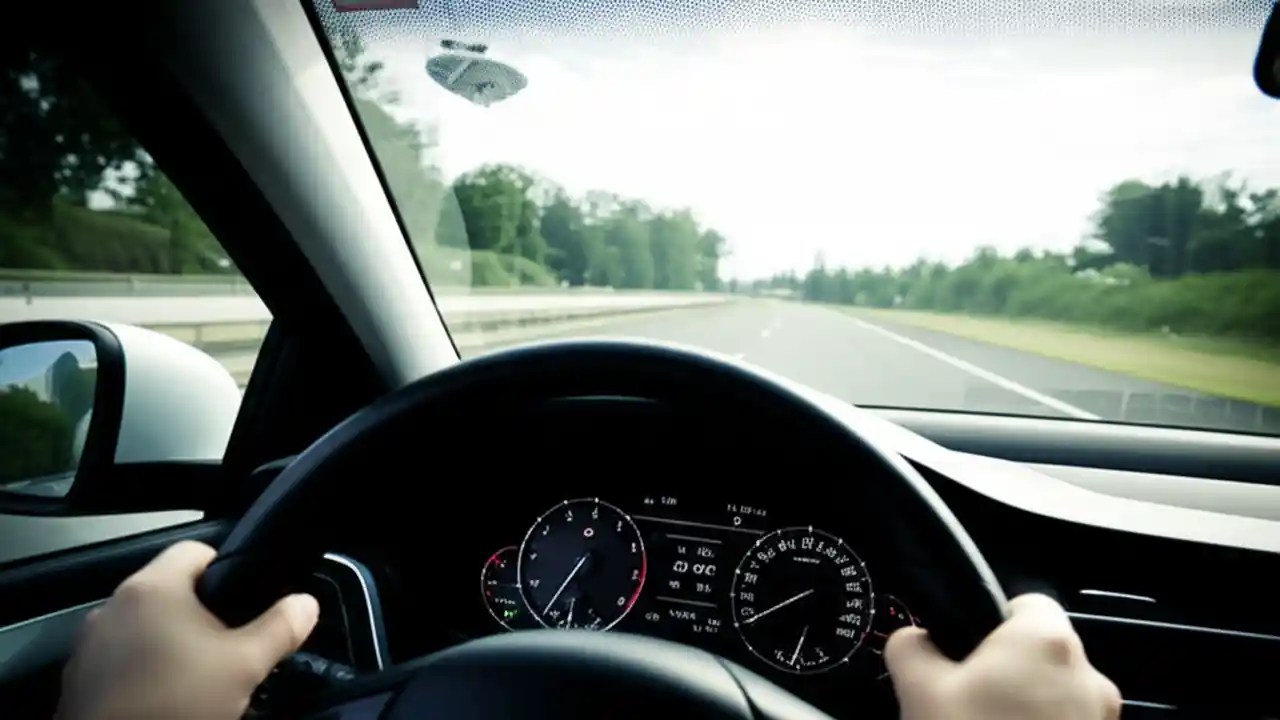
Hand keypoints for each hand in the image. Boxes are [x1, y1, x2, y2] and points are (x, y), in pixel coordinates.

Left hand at [55, 541, 318, 719]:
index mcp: (152, 588)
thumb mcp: (244, 666)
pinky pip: (118, 657)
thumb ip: (280, 628)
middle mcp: (111, 604)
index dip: (227, 570)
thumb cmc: (178, 701)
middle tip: (228, 648)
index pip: (195, 550)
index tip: (244, 605)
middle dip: (200, 614)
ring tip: (194, 677)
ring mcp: (88, 642)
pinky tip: (160, 696)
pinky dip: (140, 668)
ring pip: (142, 626)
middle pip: (170, 590)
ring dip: (167, 641)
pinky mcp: (76, 678)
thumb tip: (306, 603)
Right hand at [886, 593, 1120, 719]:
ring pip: (1053, 695)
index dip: (988, 624)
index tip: (964, 653)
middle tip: (963, 701)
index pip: (1023, 602)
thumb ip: (910, 647)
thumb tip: (912, 640)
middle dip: (1004, 672)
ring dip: (1023, 708)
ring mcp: (1100, 719)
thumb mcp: (918, 691)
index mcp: (1044, 640)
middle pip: (1039, 653)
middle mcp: (1087, 675)